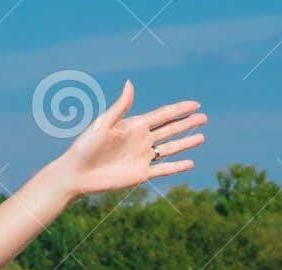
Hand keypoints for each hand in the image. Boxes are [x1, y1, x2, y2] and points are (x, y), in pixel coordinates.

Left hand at [57, 80, 205, 197]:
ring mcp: (141, 157)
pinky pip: (163, 170)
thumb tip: (130, 84)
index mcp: (134, 126)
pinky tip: (190, 163)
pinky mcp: (140, 174)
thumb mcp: (103, 125)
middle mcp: (141, 140)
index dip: (179, 110)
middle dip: (187, 123)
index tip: (196, 104)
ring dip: (185, 143)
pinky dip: (176, 166)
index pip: (163, 115)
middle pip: (170, 130)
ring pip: (169, 149)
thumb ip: (120, 107)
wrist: (76, 173)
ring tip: (201, 138)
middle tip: (204, 117)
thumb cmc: (85, 147)